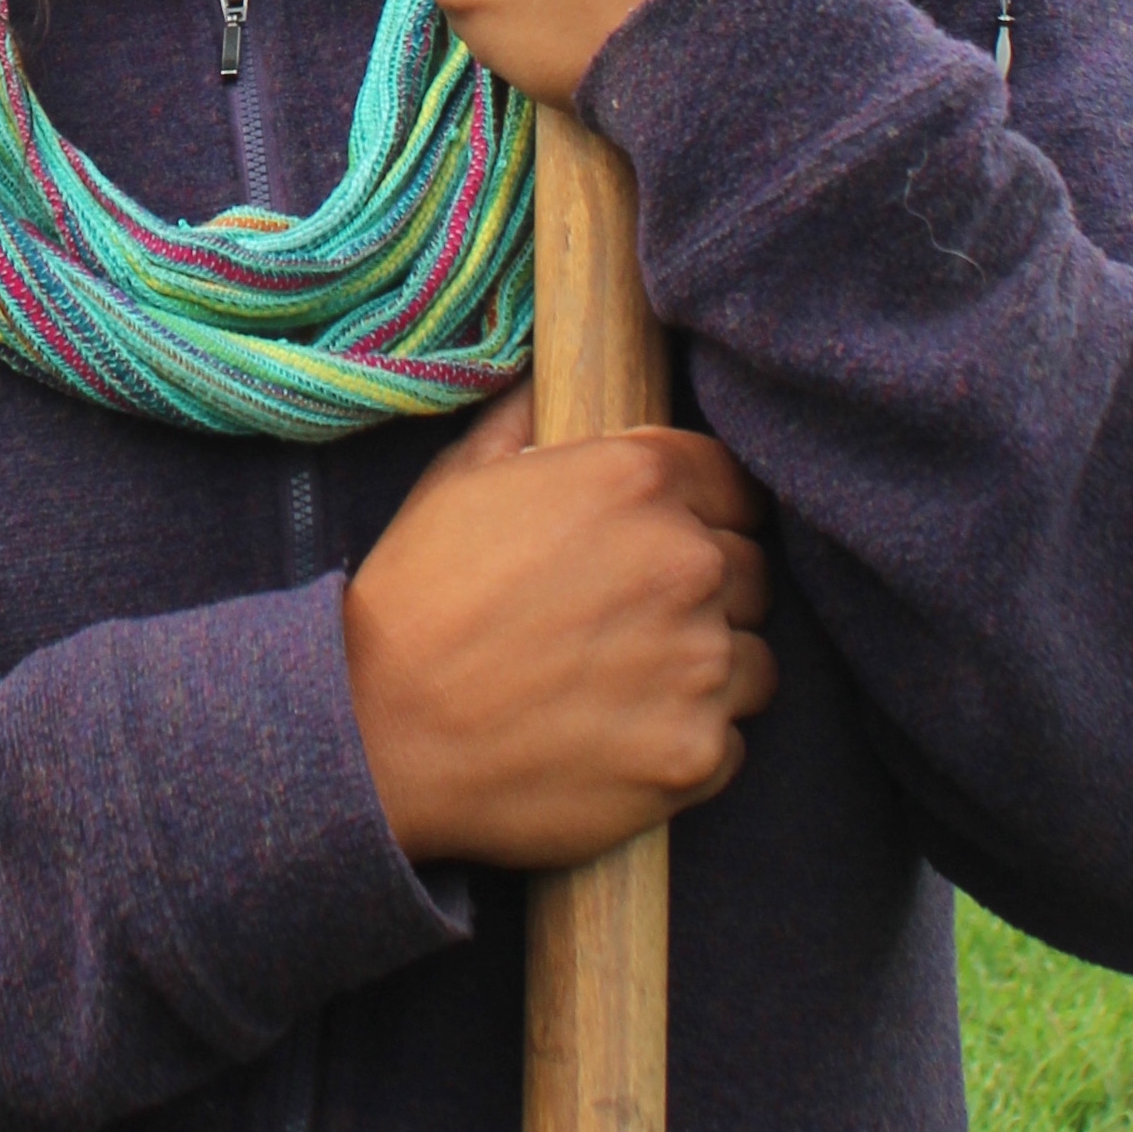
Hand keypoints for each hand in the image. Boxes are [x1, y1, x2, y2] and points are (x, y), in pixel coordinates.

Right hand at [344, 382, 775, 867]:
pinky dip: (687, 744)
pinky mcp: (695, 752)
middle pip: (751, 571)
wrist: (379, 732)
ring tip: (621, 687)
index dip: (699, 513)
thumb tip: (550, 379)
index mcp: (636, 480)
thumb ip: (528, 419)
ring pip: (753, 660)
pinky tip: (618, 740)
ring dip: (705, 672)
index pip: (733, 484)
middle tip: (625, 624)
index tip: (660, 546)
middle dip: (702, 594)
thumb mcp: (460, 479)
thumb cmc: (416, 601)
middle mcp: (685, 562)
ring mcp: (699, 663)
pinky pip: (731, 742)